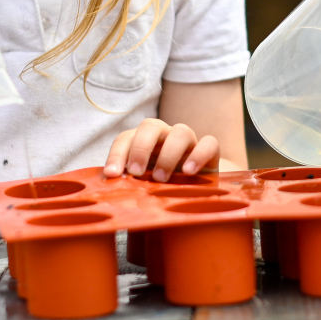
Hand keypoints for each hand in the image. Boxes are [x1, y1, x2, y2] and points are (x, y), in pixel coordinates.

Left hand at [103, 119, 220, 181]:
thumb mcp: (142, 188)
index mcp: (143, 142)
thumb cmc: (162, 190)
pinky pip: (209, 143)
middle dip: (141, 148)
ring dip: (168, 154)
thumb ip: (128, 186)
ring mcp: (188, 142)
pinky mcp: (210, 152)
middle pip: (150, 126)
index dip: (117, 154)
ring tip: (160, 178)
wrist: (195, 193)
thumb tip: (110, 191)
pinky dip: (199, 155)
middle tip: (136, 172)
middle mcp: (165, 136)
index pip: (126, 138)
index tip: (112, 174)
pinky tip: (188, 172)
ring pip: (180, 131)